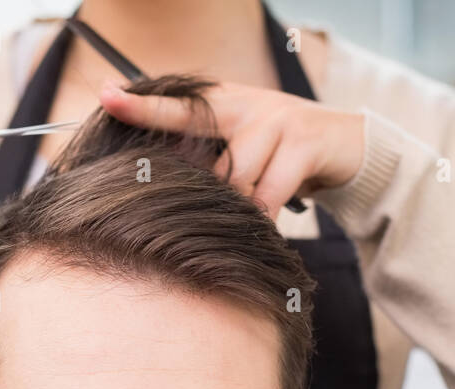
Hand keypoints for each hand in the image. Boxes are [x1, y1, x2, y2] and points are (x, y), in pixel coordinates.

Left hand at [98, 79, 366, 217]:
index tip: (106, 97)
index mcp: (224, 103)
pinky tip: (265, 225)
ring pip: (236, 179)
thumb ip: (210, 156)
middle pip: (206, 157)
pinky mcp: (303, 143)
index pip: (176, 106)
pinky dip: (264, 217)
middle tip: (207, 212)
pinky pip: (268, 193)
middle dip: (202, 193)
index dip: (141, 104)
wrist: (348, 146)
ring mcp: (276, 120)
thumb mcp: (244, 145)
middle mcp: (246, 105)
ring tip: (248, 217)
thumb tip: (165, 185)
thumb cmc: (282, 152)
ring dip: (239, 209)